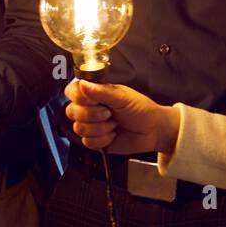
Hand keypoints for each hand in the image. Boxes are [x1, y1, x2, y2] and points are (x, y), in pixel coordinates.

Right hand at [63, 81, 177, 154]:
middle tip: (109, 113)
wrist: (154, 131)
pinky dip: (103, 139)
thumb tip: (82, 84)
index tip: (94, 100)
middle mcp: (89, 108)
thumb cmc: (142, 110)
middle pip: (71, 112)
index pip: (71, 92)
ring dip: (101, 128)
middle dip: (93, 115)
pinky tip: (113, 135)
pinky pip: (87, 142)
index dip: (79, 97)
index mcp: (93, 93)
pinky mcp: (95, 141)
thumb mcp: (123, 97)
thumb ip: (101, 91)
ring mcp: (90, 125)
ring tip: (114, 124)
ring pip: (79, 128)